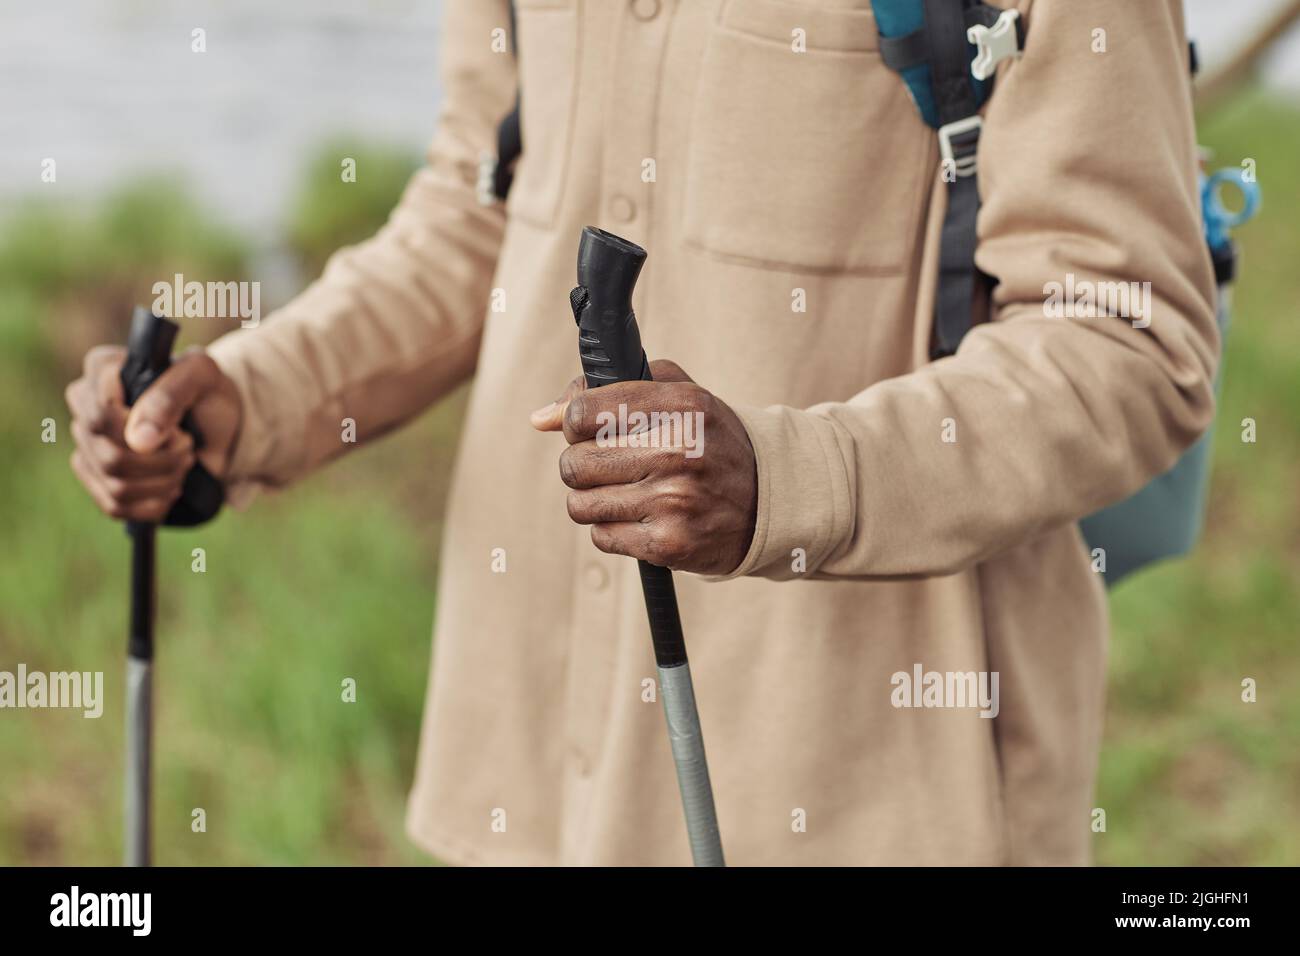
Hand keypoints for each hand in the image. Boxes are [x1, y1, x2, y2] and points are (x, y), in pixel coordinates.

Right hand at [65, 346, 241, 521]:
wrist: (215, 421)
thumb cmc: (206, 389)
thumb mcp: (202, 376)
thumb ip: (170, 397)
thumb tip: (139, 441)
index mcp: (101, 369)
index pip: (101, 412)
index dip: (143, 430)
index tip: (178, 428)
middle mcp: (84, 405)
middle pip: (109, 455)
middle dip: (162, 460)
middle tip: (188, 446)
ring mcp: (87, 444)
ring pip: (115, 485)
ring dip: (164, 482)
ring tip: (184, 463)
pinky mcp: (97, 476)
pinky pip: (115, 506)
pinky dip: (154, 504)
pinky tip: (171, 487)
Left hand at [531, 360, 756, 574]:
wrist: (768, 501)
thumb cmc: (709, 441)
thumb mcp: (677, 396)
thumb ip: (606, 392)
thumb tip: (540, 417)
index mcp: (681, 406)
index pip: (584, 413)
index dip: (575, 423)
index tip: (591, 430)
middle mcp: (679, 451)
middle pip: (574, 462)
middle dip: (581, 465)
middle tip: (609, 466)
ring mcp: (675, 501)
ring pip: (580, 503)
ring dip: (591, 500)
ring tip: (622, 492)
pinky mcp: (670, 544)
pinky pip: (601, 536)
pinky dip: (611, 529)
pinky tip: (640, 517)